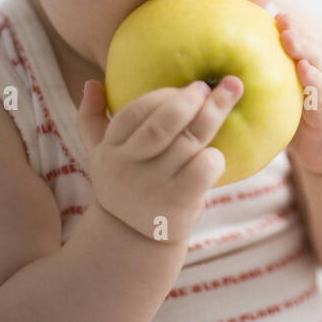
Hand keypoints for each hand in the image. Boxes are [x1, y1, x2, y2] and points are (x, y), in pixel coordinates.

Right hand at [76, 77, 243, 243]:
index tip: (185, 85)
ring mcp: (155, 185)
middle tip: (207, 86)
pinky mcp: (179, 201)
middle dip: (188, 100)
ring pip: (188, 142)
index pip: (132, 114)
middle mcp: (129, 167)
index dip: (161, 95)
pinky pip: (203, 169)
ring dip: (212, 115)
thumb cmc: (126, 182)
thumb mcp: (99, 155)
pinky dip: (214, 157)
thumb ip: (91, 118)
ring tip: (231, 92)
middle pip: (161, 125)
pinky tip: (216, 153)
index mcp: (110, 150)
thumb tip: (91, 82)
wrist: (133, 238)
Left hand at [274, 7, 321, 175]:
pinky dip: (316, 82)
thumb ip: (261, 79)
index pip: (295, 38)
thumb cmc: (301, 120)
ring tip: (289, 37)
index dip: (283, 23)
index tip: (265, 8)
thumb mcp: (281, 97)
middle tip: (279, 15)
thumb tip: (216, 69)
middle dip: (294, 28)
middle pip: (307, 43)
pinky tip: (305, 72)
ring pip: (319, 62)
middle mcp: (319, 70)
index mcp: (305, 64)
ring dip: (304, 48)